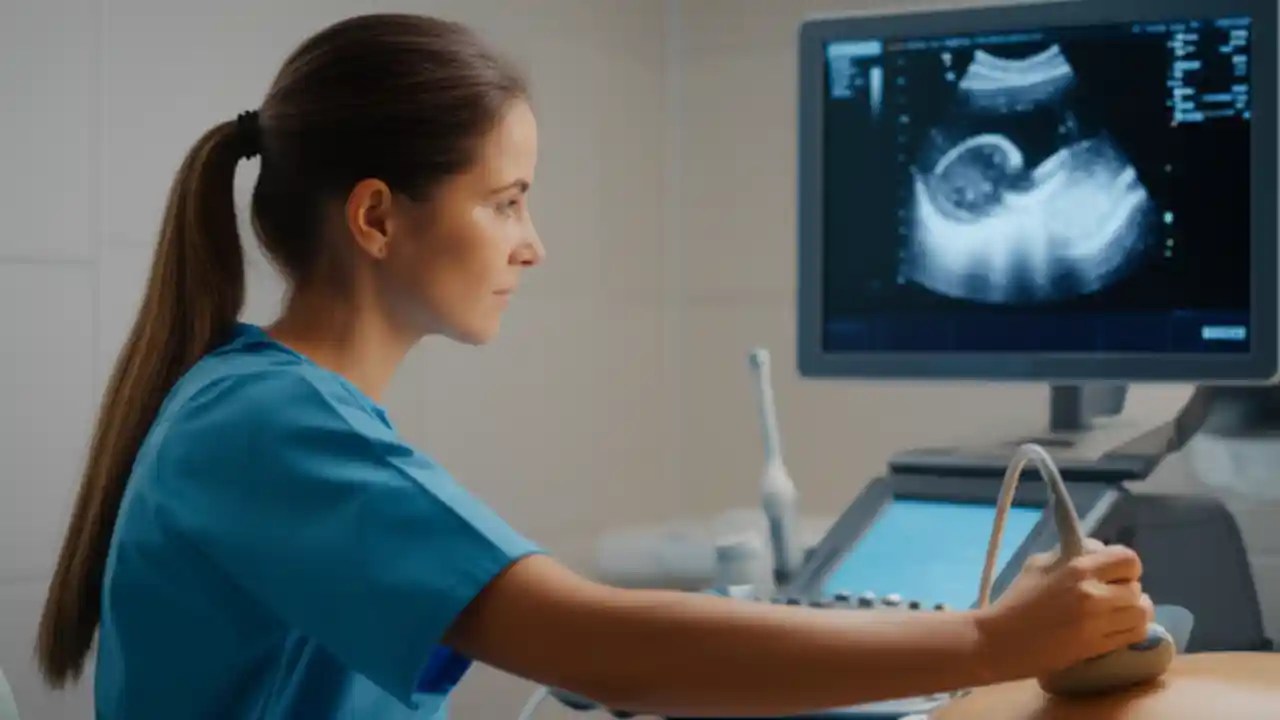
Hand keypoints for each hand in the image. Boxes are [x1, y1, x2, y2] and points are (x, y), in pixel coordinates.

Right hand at [973, 540, 1154, 682]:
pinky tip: (1117, 626)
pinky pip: (1135, 634)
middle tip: (1112, 592)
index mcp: (1078, 569)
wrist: (1003, 640)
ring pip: (1142, 612)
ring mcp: (1098, 623)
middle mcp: (1094, 595)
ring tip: (1119, 611)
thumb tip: (1097, 550)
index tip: (1115, 571)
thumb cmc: (1017, 599)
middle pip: (1137, 587)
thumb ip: (1070, 554)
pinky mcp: (1099, 646)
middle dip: (1127, 588)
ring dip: (1134, 610)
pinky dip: (1132, 628)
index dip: (1126, 565)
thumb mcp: (1038, 564)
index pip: (1128, 559)